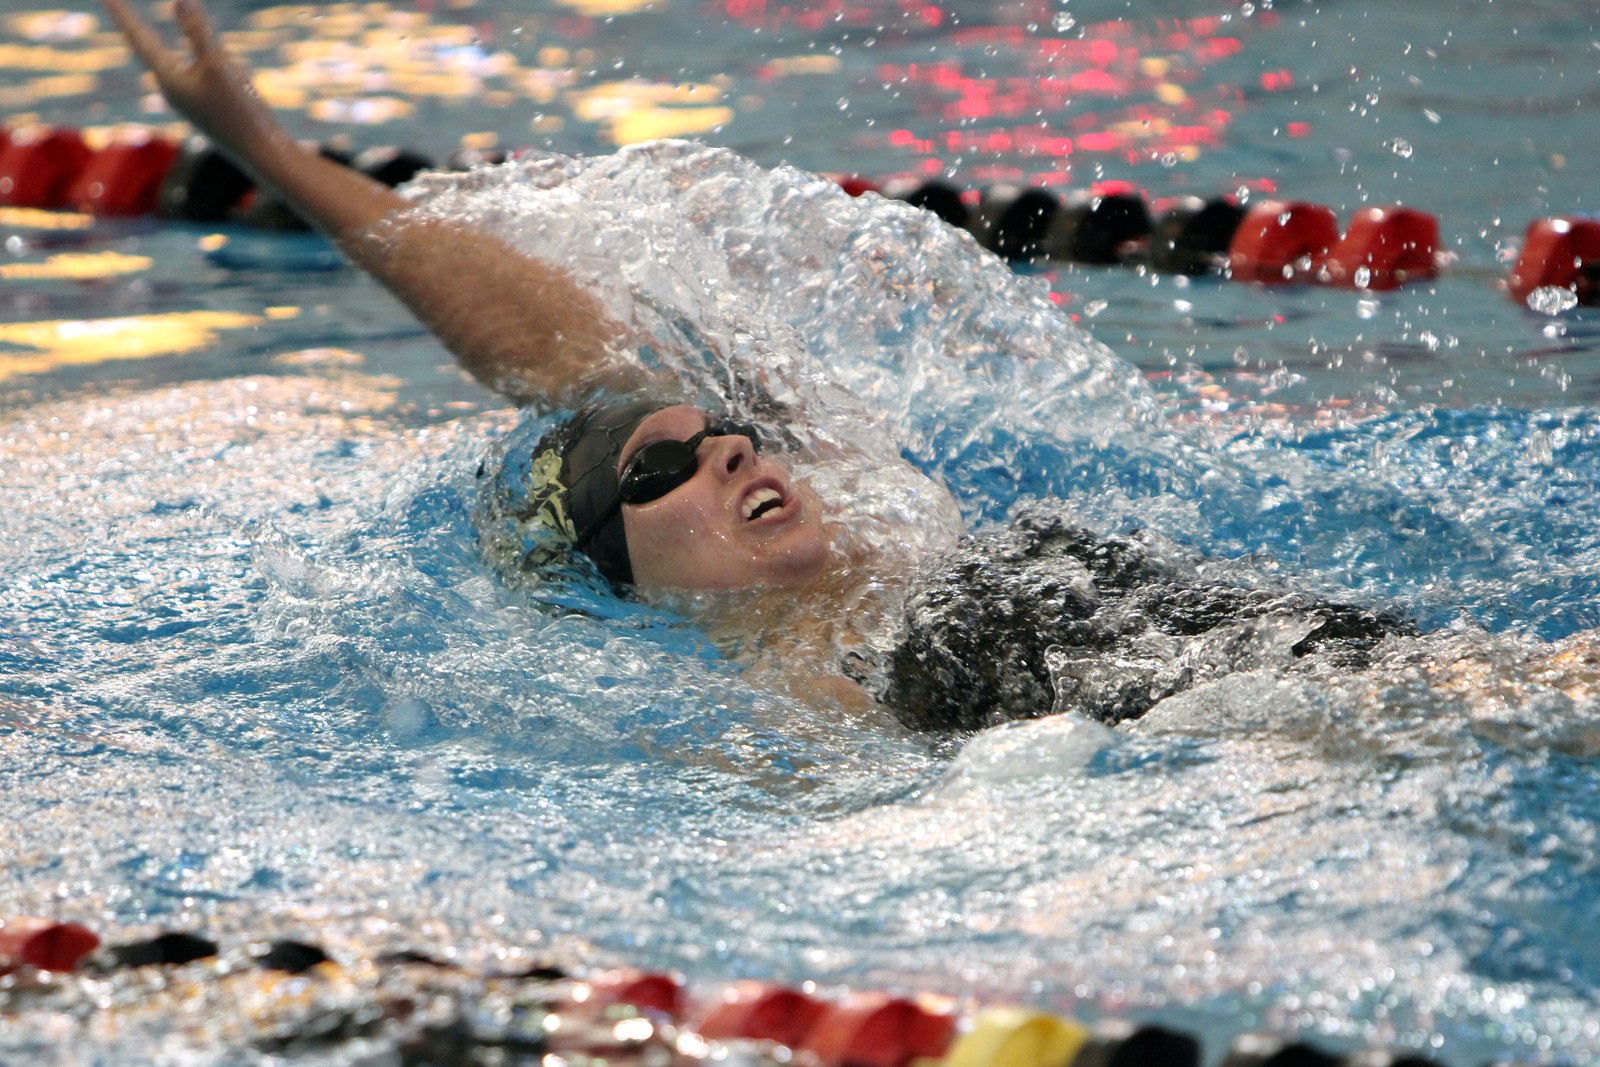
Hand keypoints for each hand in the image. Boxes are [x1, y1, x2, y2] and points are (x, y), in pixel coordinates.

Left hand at [103, 0, 288, 163]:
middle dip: (134, 27)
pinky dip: (195, 58)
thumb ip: (199, 33)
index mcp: (169, 80)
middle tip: (115, 6)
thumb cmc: (239, 112)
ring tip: (151, 33)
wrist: (261, 154)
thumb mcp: (219, 66)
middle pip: (148, 49)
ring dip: (166, 44)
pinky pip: (198, 72)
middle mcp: (173, 90)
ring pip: (177, 60)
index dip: (122, 14)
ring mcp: (190, 100)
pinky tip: (203, 61)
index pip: (139, 38)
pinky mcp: (208, 106)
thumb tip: (180, 0)